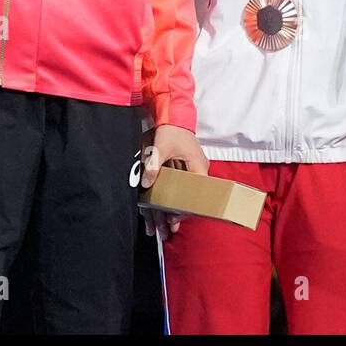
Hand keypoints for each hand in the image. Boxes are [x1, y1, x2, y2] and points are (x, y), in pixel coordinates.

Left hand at [139, 125, 208, 240]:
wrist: (174, 114)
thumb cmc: (172, 129)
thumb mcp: (162, 146)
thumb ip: (154, 164)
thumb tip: (147, 183)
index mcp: (198, 168)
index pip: (195, 195)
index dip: (184, 210)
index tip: (174, 220)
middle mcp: (197, 172)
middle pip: (187, 199)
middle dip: (175, 215)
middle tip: (167, 230)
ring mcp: (189, 171)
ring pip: (180, 195)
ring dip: (170, 209)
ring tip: (161, 227)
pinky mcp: (181, 169)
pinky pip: (175, 187)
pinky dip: (167, 197)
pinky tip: (158, 210)